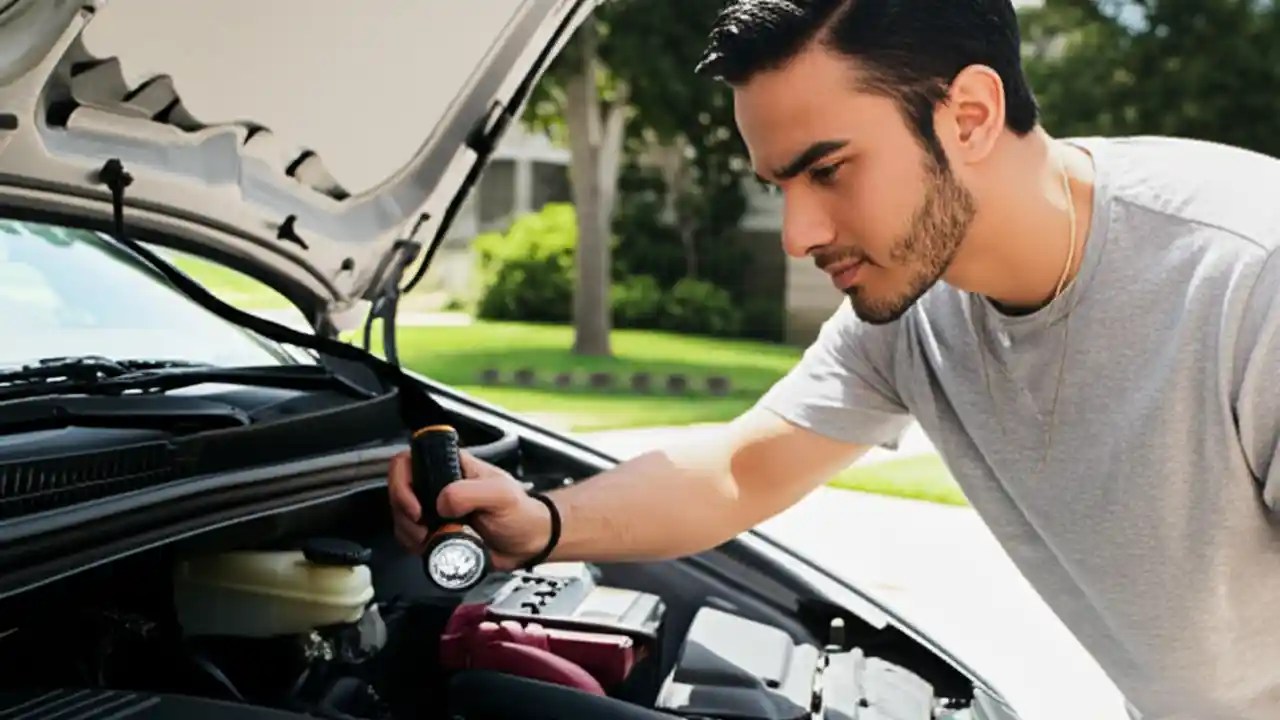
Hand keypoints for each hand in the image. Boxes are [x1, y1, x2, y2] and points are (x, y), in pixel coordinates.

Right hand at [387, 449, 551, 570]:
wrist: (530, 542)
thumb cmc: (521, 512)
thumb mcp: (501, 495)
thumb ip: (469, 493)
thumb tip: (441, 502)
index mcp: (452, 467)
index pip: (410, 460)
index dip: (402, 483)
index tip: (416, 506)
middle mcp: (438, 485)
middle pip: (399, 491)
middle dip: (405, 514)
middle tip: (424, 528)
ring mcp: (435, 510)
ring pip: (401, 516)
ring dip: (409, 532)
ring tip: (431, 540)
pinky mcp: (435, 532)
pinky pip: (410, 537)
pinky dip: (415, 546)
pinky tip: (432, 548)